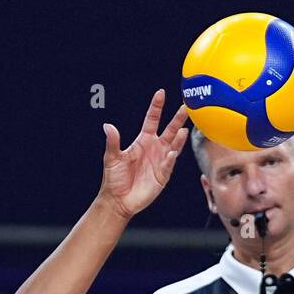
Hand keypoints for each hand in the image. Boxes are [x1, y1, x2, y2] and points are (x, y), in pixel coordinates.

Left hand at [98, 89, 188, 218]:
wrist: (118, 200)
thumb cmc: (114, 179)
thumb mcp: (112, 158)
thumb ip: (113, 142)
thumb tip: (108, 126)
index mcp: (143, 141)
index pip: (152, 120)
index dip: (157, 107)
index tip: (161, 93)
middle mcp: (154, 148)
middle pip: (169, 130)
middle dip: (178, 119)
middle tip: (186, 106)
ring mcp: (160, 161)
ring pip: (173, 146)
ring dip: (179, 139)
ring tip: (183, 130)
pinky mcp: (162, 175)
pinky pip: (168, 165)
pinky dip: (170, 158)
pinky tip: (172, 152)